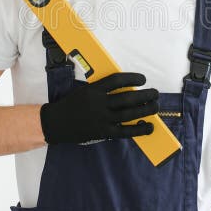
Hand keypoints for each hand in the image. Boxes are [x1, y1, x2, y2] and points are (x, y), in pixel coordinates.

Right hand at [40, 72, 158, 143]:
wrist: (55, 124)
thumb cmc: (71, 105)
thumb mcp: (84, 91)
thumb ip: (102, 90)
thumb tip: (125, 90)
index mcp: (94, 90)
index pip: (118, 80)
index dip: (133, 78)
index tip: (143, 79)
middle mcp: (99, 103)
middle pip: (128, 98)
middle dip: (146, 95)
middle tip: (155, 93)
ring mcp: (101, 118)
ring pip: (129, 113)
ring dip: (146, 110)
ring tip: (155, 106)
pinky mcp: (103, 132)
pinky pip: (125, 131)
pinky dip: (139, 129)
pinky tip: (149, 127)